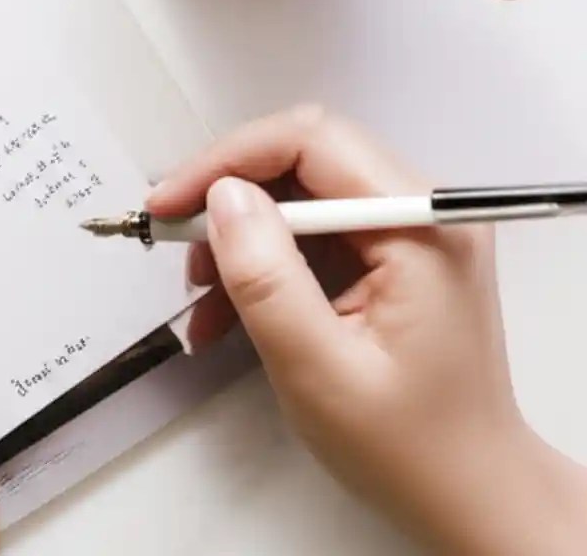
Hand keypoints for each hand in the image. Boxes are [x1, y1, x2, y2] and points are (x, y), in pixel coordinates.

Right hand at [148, 105, 586, 554]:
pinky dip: (261, 267)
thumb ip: (267, 278)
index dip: (228, 160)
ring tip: (202, 298)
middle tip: (173, 242)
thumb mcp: (318, 368)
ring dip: (238, 239)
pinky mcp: (389, 258)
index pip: (312, 142)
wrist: (465, 492)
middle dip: (227, 197)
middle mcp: (422, 213)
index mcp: (422, 227)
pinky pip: (309, 238)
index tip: (169, 203)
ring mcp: (407, 234)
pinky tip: (226, 315)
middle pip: (302, 160)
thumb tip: (222, 198)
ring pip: (297, 198)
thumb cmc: (408, 446)